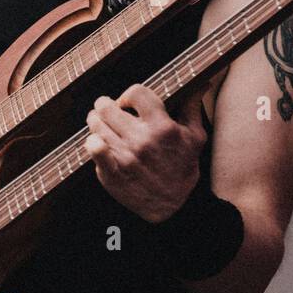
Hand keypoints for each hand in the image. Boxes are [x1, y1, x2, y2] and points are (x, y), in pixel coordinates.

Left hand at [84, 83, 208, 222]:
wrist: (175, 208)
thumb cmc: (183, 169)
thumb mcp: (195, 138)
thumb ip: (192, 107)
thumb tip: (200, 84)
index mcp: (162, 127)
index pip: (135, 93)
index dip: (129, 95)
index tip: (129, 103)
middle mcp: (142, 140)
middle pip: (107, 107)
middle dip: (106, 105)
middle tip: (109, 110)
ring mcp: (125, 157)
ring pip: (97, 125)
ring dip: (97, 122)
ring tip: (102, 124)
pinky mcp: (113, 173)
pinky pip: (93, 149)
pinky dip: (92, 141)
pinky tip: (96, 141)